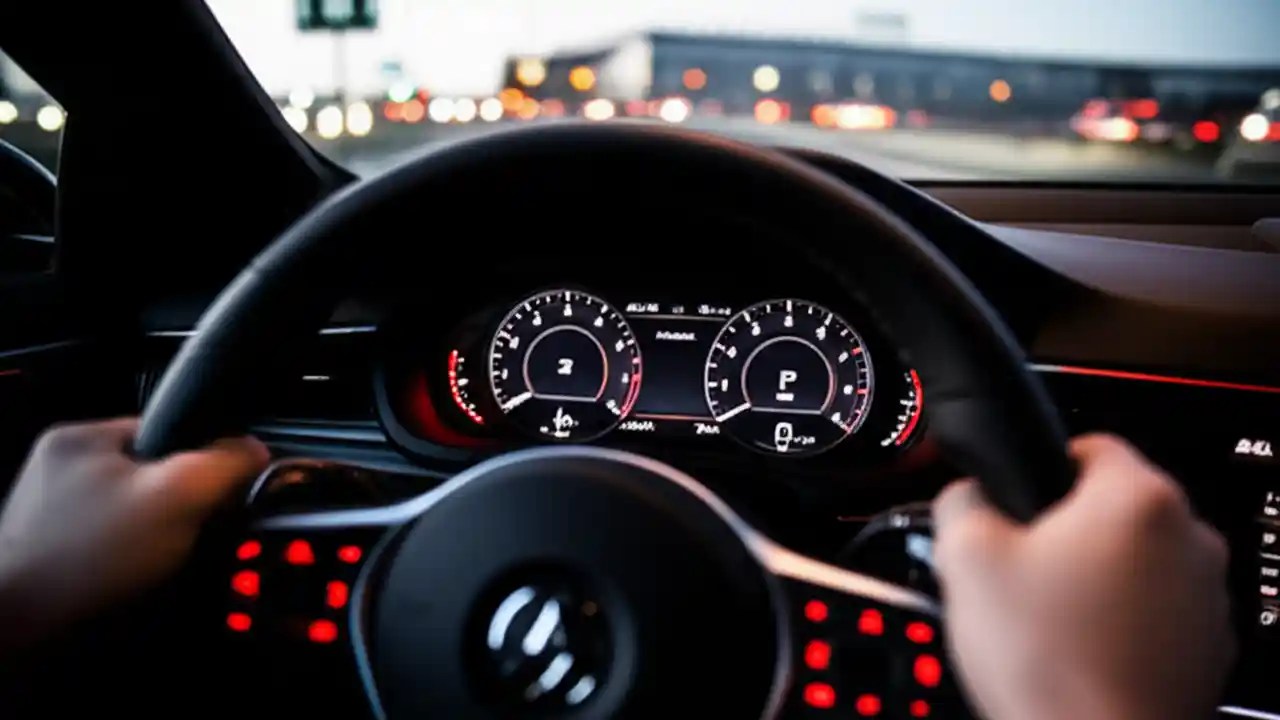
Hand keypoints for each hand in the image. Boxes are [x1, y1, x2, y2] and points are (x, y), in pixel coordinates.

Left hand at [0, 418, 268, 654]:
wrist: (18, 624)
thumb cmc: (86, 556)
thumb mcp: (177, 497)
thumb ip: (224, 465)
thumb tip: (255, 450)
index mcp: (82, 436)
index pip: (166, 430)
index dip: (200, 461)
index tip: (213, 494)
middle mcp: (60, 466)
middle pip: (150, 474)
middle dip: (176, 505)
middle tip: (184, 532)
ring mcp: (49, 510)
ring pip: (132, 512)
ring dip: (153, 535)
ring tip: (154, 559)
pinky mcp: (48, 550)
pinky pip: (109, 543)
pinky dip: (127, 559)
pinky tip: (131, 577)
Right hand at [933, 434, 1233, 719]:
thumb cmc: (1050, 661)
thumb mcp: (966, 557)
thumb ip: (961, 501)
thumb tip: (966, 495)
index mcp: (1137, 497)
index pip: (1087, 443)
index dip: (1037, 466)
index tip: (1017, 501)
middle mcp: (1189, 538)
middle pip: (1111, 506)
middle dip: (1063, 531)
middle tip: (1018, 571)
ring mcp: (1205, 595)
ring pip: (1134, 561)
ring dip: (1094, 578)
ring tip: (1047, 619)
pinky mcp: (1206, 645)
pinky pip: (1154, 611)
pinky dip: (1118, 621)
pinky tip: (1077, 649)